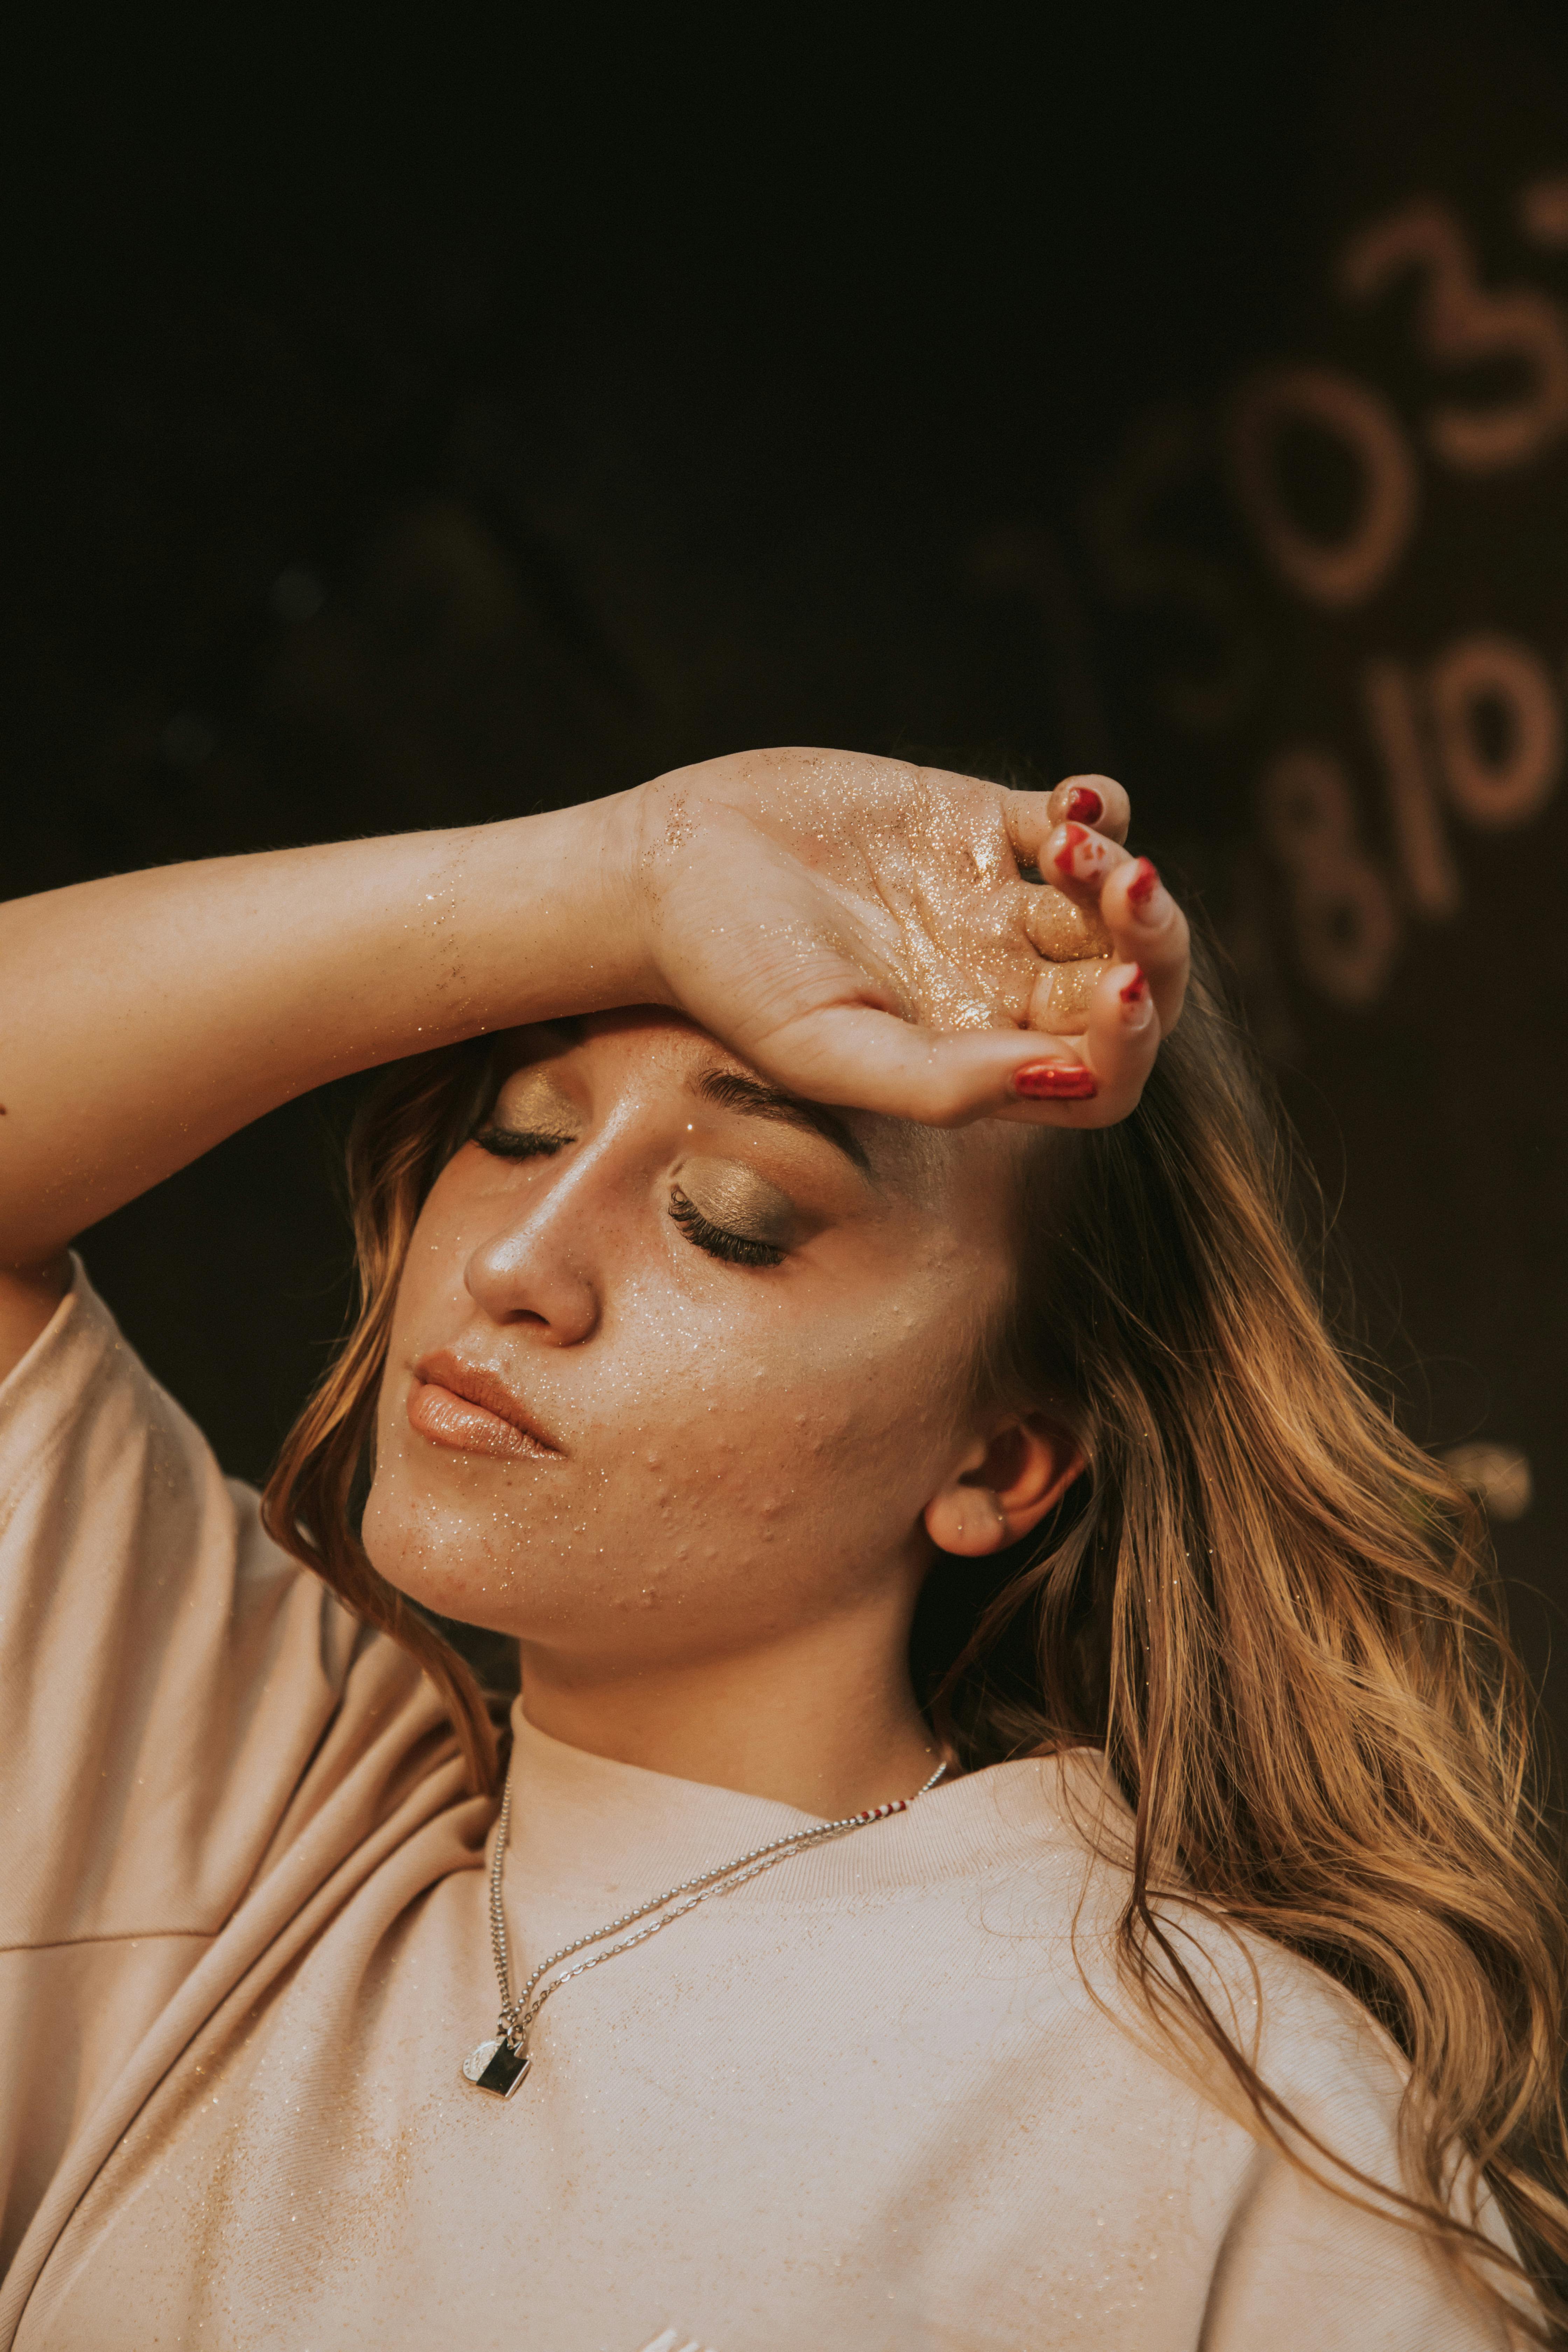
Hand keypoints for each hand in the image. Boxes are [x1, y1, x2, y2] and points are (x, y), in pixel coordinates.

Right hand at [621, 747, 1188, 1126]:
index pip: (1098, 1076)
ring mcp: (999, 905)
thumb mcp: (824, 1050)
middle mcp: (1002, 987)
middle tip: (1128, 892)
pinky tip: (1070, 803)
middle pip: (1130, 987)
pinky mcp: (981, 824)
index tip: (1115, 989)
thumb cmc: (731, 975)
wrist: (669, 869)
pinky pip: (1085, 819)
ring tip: (1071, 845)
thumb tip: (1057, 1078)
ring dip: (1126, 873)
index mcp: (977, 1057)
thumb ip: (938, 1086)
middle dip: (1155, 945)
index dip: (1129, 1044)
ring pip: (1114, 904)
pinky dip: (1102, 807)